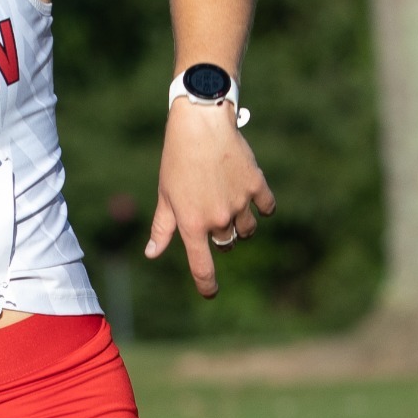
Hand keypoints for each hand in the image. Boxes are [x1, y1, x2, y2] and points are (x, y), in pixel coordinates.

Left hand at [145, 100, 275, 298]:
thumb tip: (151, 254)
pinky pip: (266, 208)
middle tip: (210, 213)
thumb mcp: (165, 195)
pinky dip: (261, 206)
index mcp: (191, 224)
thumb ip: (162, 228)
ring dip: (239, 223)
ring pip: (247, 229)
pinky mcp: (257, 186)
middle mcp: (217, 218)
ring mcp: (239, 203)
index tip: (210, 292)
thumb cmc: (177, 160)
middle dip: (220, 237)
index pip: (202, 266)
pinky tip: (249, 193)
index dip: (206, 284)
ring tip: (227, 199)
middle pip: (225, 244)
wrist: (201, 124)